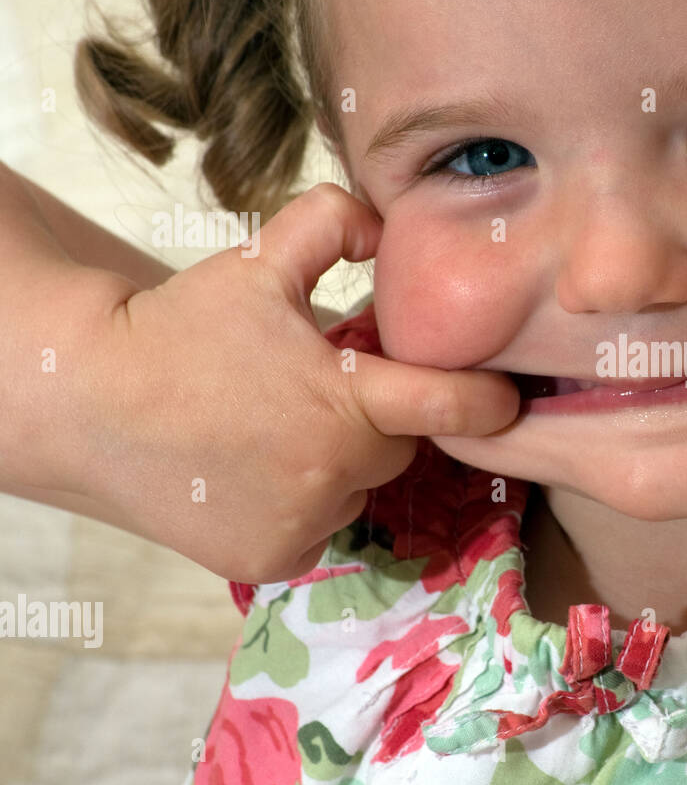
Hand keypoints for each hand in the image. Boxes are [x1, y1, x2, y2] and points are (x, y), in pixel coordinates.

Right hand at [74, 184, 518, 582]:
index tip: (503, 397)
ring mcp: (302, 525)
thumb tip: (389, 226)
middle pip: (396, 447)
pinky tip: (251, 472)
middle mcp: (334, 474)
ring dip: (336, 466)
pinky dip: (300, 506)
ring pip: (356, 491)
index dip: (485, 400)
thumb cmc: (180, 325)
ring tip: (271, 431)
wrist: (85, 399)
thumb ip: (333, 223)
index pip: (453, 407)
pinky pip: (317, 529)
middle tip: (317, 391)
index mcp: (348, 402)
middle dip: (374, 420)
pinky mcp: (270, 561)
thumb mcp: (257, 259)